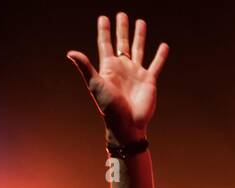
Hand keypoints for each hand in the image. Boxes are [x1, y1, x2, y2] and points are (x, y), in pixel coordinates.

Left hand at [66, 12, 166, 142]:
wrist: (127, 125)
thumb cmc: (109, 108)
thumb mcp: (96, 85)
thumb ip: (85, 67)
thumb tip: (71, 53)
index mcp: (109, 68)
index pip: (105, 44)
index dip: (104, 31)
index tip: (103, 18)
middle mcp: (122, 68)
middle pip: (122, 43)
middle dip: (122, 29)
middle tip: (121, 14)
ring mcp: (136, 73)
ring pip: (138, 49)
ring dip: (139, 36)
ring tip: (140, 22)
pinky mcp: (149, 80)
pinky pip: (156, 65)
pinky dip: (160, 56)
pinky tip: (163, 46)